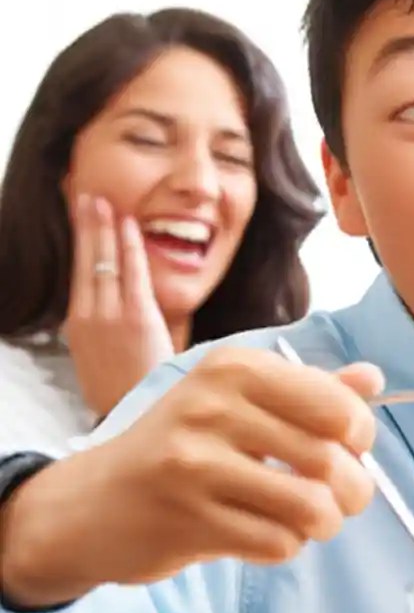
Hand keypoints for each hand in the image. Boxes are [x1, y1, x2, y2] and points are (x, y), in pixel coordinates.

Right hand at [0, 347, 383, 607]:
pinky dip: (286, 545)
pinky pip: (278, 543)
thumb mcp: (238, 400)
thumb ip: (309, 390)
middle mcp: (211, 409)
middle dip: (354, 489)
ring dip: (324, 523)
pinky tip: (265, 532)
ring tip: (312, 519)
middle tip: (343, 497)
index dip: (362, 436)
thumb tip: (372, 378)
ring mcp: (194, 466)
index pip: (338, 406)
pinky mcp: (186, 521)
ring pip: (311, 507)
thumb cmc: (182, 447)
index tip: (351, 448)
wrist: (90, 503)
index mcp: (233, 368)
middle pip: (331, 460)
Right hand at [62, 195, 174, 416]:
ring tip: (102, 201)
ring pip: (104, 262)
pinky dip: (129, 247)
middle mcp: (88, 316)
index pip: (79, 275)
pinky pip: (132, 273)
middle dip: (86, 226)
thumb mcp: (100, 361)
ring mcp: (110, 315)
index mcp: (78, 326)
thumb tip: (106, 318)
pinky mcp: (136, 317)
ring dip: (104, 228)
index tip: (82, 221)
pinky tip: (128, 225)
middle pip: (85, 261)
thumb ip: (103, 334)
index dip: (81, 245)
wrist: (133, 415)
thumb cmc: (126, 392)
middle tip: (87, 197)